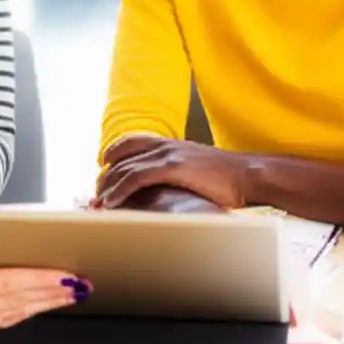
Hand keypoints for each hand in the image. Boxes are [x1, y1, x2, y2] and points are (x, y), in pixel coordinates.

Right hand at [0, 239, 88, 331]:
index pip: (9, 283)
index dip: (40, 280)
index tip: (66, 275)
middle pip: (18, 300)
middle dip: (52, 293)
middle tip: (81, 285)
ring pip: (15, 312)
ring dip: (46, 303)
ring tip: (72, 294)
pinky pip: (5, 319)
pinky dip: (28, 310)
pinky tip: (45, 303)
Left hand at [98, 135, 253, 208]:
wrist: (247, 175)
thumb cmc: (228, 177)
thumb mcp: (199, 169)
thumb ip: (180, 172)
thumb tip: (170, 186)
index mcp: (172, 144)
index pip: (133, 141)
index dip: (114, 153)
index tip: (103, 168)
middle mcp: (166, 145)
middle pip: (123, 155)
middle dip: (106, 175)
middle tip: (96, 193)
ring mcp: (168, 155)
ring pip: (125, 167)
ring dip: (108, 185)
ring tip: (99, 202)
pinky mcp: (172, 168)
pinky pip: (136, 178)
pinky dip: (120, 190)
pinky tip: (111, 201)